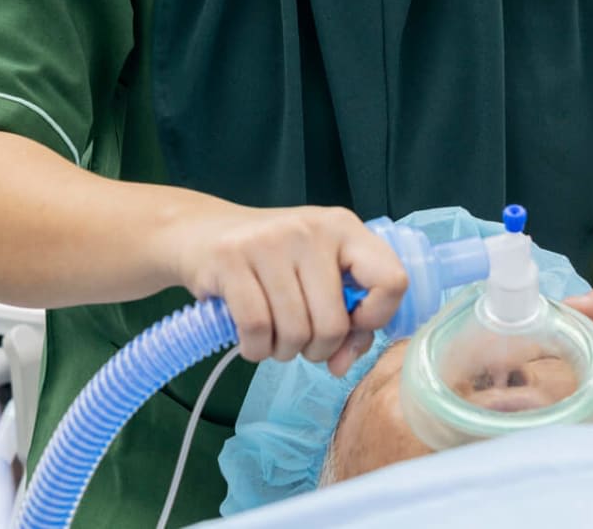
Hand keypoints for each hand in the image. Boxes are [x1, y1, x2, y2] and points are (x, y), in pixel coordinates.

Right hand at [166, 204, 406, 373]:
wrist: (200, 233)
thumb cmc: (269, 261)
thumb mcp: (316, 274)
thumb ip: (346, 318)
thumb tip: (343, 365)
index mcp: (344, 227)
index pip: (392, 280)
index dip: (375, 318)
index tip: (351, 324)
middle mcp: (311, 229)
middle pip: (335, 323)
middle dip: (317, 349)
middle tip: (299, 341)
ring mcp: (270, 241)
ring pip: (295, 332)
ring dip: (284, 351)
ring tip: (273, 337)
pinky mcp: (231, 259)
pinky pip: (257, 329)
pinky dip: (256, 350)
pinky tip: (252, 340)